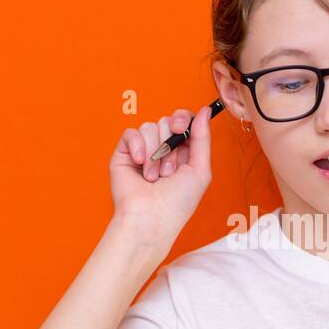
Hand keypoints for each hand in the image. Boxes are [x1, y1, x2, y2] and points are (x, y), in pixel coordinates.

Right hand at [110, 105, 213, 244]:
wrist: (150, 218)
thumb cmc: (177, 203)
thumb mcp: (200, 170)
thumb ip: (203, 138)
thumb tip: (204, 110)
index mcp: (182, 153)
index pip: (184, 122)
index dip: (183, 119)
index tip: (181, 128)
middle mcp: (163, 150)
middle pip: (167, 121)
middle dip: (170, 143)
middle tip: (169, 170)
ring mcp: (143, 151)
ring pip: (150, 127)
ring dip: (155, 153)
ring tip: (154, 177)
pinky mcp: (124, 153)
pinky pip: (130, 132)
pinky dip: (137, 146)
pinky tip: (140, 163)